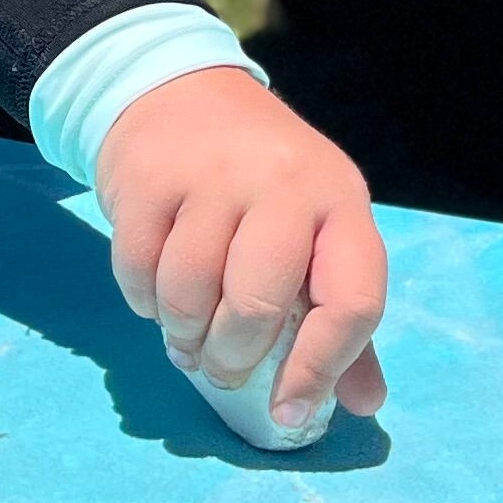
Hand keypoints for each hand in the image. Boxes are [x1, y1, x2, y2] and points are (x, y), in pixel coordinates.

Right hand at [93, 68, 390, 431]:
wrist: (181, 91)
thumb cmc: (261, 182)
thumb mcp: (317, 232)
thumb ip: (341, 318)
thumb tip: (365, 402)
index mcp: (341, 200)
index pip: (352, 299)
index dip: (322, 368)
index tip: (288, 411)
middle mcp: (284, 181)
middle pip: (257, 306)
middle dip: (232, 359)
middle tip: (222, 368)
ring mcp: (213, 174)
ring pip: (189, 295)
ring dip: (182, 337)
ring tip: (186, 339)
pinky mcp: (149, 177)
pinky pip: (138, 272)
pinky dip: (142, 301)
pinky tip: (155, 293)